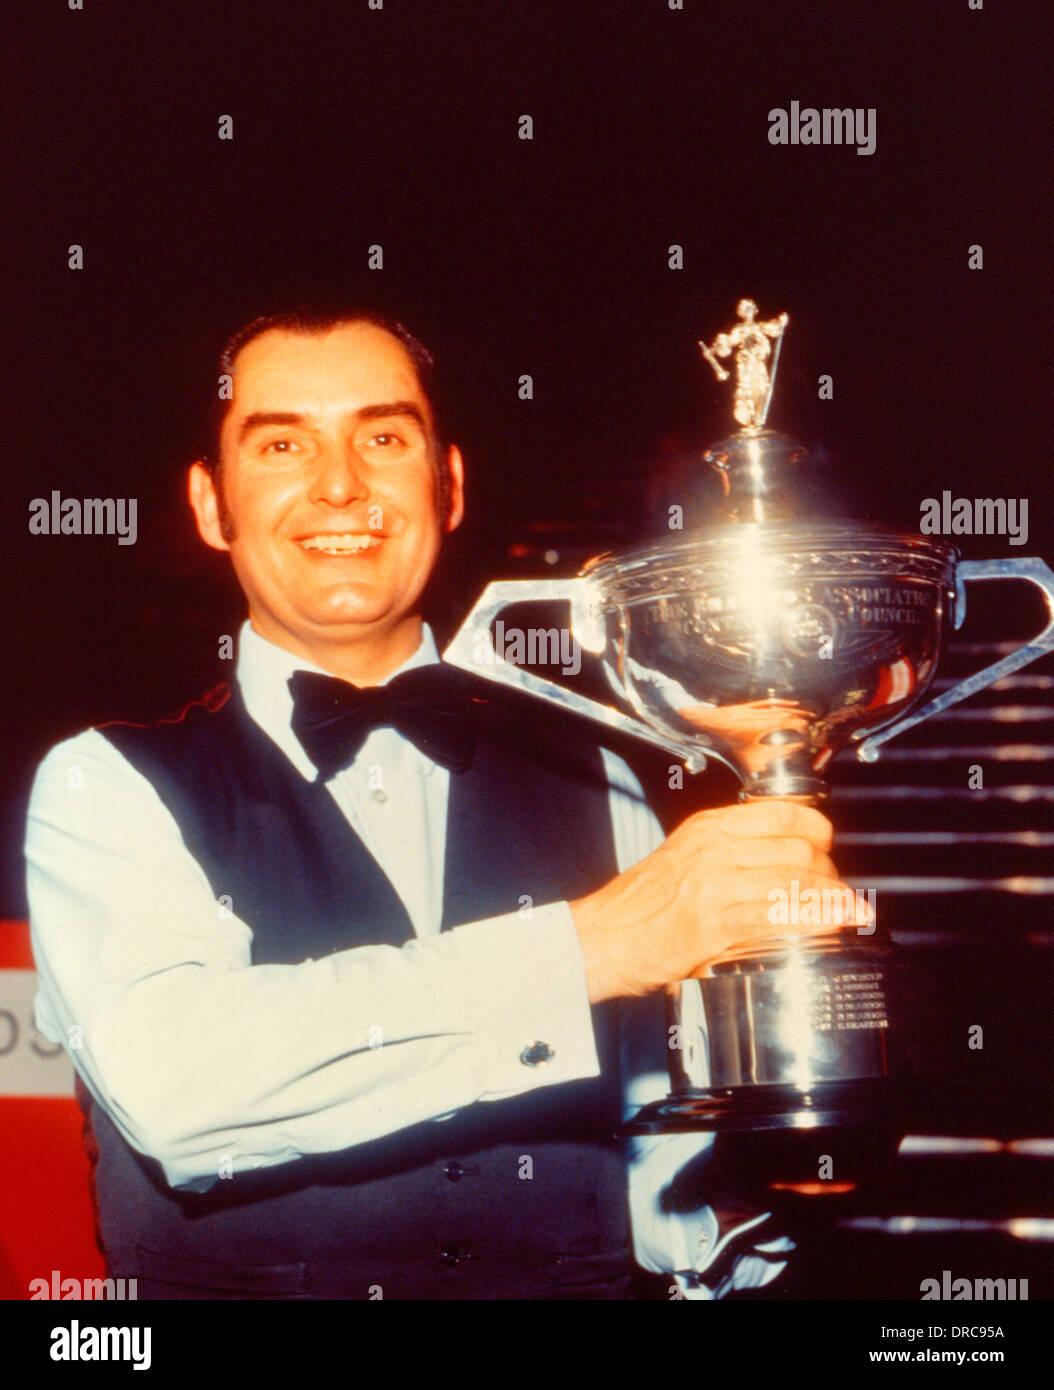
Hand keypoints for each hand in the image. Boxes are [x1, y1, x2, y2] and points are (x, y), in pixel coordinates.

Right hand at [570, 799, 863, 1002]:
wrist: (601, 939)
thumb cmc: (636, 909)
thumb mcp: (682, 859)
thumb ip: (725, 854)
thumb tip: (775, 862)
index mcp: (707, 828)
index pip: (783, 812)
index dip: (818, 830)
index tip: (827, 848)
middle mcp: (714, 848)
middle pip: (799, 846)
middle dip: (830, 871)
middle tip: (836, 892)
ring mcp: (715, 882)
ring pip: (797, 878)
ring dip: (832, 898)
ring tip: (845, 912)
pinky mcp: (715, 921)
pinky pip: (781, 913)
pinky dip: (816, 919)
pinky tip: (832, 925)